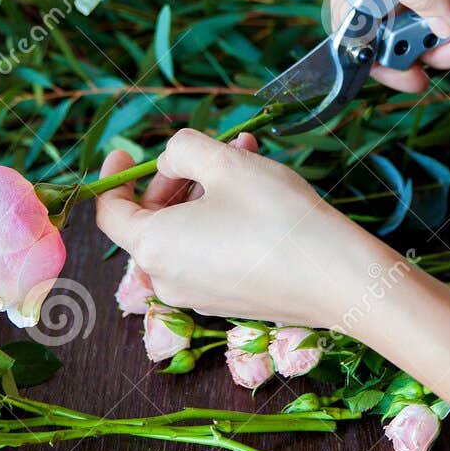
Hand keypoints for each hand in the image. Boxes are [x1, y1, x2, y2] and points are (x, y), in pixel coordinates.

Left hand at [93, 129, 382, 326]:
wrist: (338, 279)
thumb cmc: (277, 218)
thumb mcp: (225, 164)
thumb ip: (182, 150)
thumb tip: (171, 161)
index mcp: (153, 247)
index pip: (111, 213)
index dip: (115, 177)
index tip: (126, 152)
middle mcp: (167, 280)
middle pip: (150, 221)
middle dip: (174, 178)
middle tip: (205, 150)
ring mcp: (198, 296)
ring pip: (185, 233)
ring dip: (204, 193)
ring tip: (242, 157)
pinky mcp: (228, 301)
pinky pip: (209, 253)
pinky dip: (220, 220)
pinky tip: (255, 193)